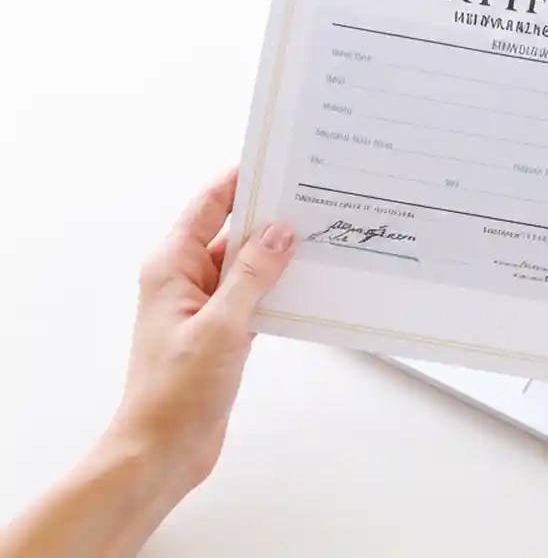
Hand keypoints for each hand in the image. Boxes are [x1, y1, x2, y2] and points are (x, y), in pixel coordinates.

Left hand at [109, 168, 295, 491]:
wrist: (163, 449)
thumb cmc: (176, 391)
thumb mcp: (222, 326)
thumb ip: (252, 275)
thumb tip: (280, 233)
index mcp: (172, 266)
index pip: (208, 206)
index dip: (239, 181)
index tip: (276, 161)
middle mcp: (186, 279)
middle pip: (232, 231)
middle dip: (270, 216)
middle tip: (314, 197)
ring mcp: (205, 306)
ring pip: (248, 265)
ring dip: (279, 254)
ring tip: (322, 237)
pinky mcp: (223, 331)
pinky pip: (256, 295)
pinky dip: (280, 287)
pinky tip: (311, 282)